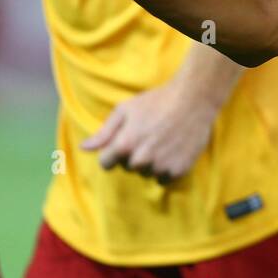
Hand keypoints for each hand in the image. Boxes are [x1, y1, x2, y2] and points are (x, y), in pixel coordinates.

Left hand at [82, 78, 221, 183]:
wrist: (193, 99)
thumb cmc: (156, 101)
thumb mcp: (125, 109)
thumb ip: (104, 132)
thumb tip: (84, 148)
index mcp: (125, 144)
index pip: (105, 163)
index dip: (112, 152)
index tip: (123, 141)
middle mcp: (141, 159)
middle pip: (127, 168)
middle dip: (133, 155)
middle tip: (148, 135)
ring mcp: (161, 166)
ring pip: (146, 173)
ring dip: (150, 163)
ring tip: (162, 141)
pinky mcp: (179, 170)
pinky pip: (164, 178)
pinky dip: (166, 168)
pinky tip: (172, 149)